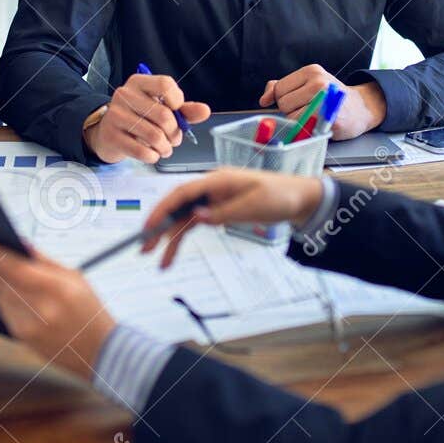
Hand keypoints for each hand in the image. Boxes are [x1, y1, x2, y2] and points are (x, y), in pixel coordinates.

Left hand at [0, 235, 115, 379]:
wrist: (99, 352)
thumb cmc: (90, 312)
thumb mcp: (74, 277)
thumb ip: (44, 260)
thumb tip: (18, 243)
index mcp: (53, 289)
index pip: (11, 266)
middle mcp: (36, 310)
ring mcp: (26, 327)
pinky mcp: (20, 337)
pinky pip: (1, 310)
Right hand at [83, 73, 211, 164]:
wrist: (108, 132)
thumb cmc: (139, 117)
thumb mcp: (161, 108)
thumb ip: (184, 110)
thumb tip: (205, 111)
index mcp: (139, 82)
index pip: (165, 84)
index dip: (177, 100)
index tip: (177, 111)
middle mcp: (125, 95)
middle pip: (163, 115)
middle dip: (174, 133)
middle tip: (173, 139)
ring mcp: (115, 115)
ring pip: (154, 136)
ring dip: (165, 148)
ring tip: (164, 148)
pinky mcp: (111, 136)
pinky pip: (142, 151)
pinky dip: (153, 157)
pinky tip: (152, 154)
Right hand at [139, 168, 324, 268]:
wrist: (298, 198)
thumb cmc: (279, 196)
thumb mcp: (253, 206)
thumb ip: (224, 212)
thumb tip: (197, 217)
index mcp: (217, 180)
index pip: (182, 193)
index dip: (163, 209)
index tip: (150, 227)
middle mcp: (210, 188)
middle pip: (177, 206)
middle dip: (159, 227)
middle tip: (144, 248)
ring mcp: (212, 199)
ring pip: (183, 218)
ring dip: (169, 239)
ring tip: (160, 262)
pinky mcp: (216, 209)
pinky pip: (193, 224)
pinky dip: (183, 238)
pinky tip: (172, 254)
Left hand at [258, 65, 385, 139]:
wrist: (360, 110)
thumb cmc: (330, 98)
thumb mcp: (307, 84)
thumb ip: (282, 87)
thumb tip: (264, 100)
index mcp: (311, 71)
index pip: (279, 88)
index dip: (285, 99)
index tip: (300, 100)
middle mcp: (319, 82)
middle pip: (283, 103)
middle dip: (291, 110)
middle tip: (310, 109)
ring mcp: (325, 100)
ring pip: (290, 117)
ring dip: (298, 121)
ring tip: (314, 116)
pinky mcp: (328, 119)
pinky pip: (302, 127)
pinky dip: (305, 130)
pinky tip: (318, 124)